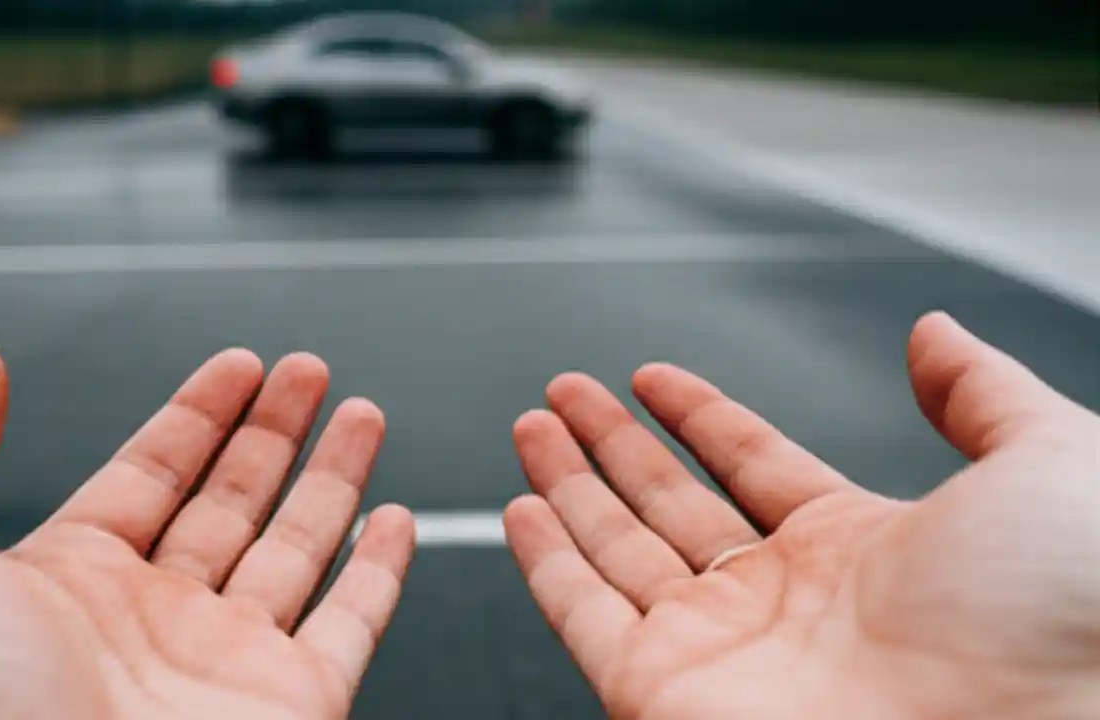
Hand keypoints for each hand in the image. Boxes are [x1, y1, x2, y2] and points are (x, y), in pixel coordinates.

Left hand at [0, 344, 413, 719]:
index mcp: (65, 586)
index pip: (149, 475)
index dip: (196, 413)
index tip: (238, 365)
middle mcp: (152, 625)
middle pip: (230, 501)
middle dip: (273, 429)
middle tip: (309, 371)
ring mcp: (227, 668)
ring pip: (297, 550)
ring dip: (334, 477)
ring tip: (362, 413)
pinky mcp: (294, 707)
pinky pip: (352, 627)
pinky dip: (381, 573)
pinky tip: (393, 522)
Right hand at [505, 312, 1099, 718]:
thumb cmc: (1062, 621)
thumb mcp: (1050, 465)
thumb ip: (984, 395)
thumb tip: (935, 335)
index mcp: (863, 548)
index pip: (753, 465)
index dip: (699, 415)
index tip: (652, 376)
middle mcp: (781, 600)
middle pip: (671, 504)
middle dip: (613, 442)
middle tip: (565, 392)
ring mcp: (719, 649)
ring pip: (618, 551)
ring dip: (568, 485)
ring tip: (532, 425)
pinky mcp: (663, 693)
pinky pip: (585, 617)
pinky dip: (545, 564)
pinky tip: (522, 510)